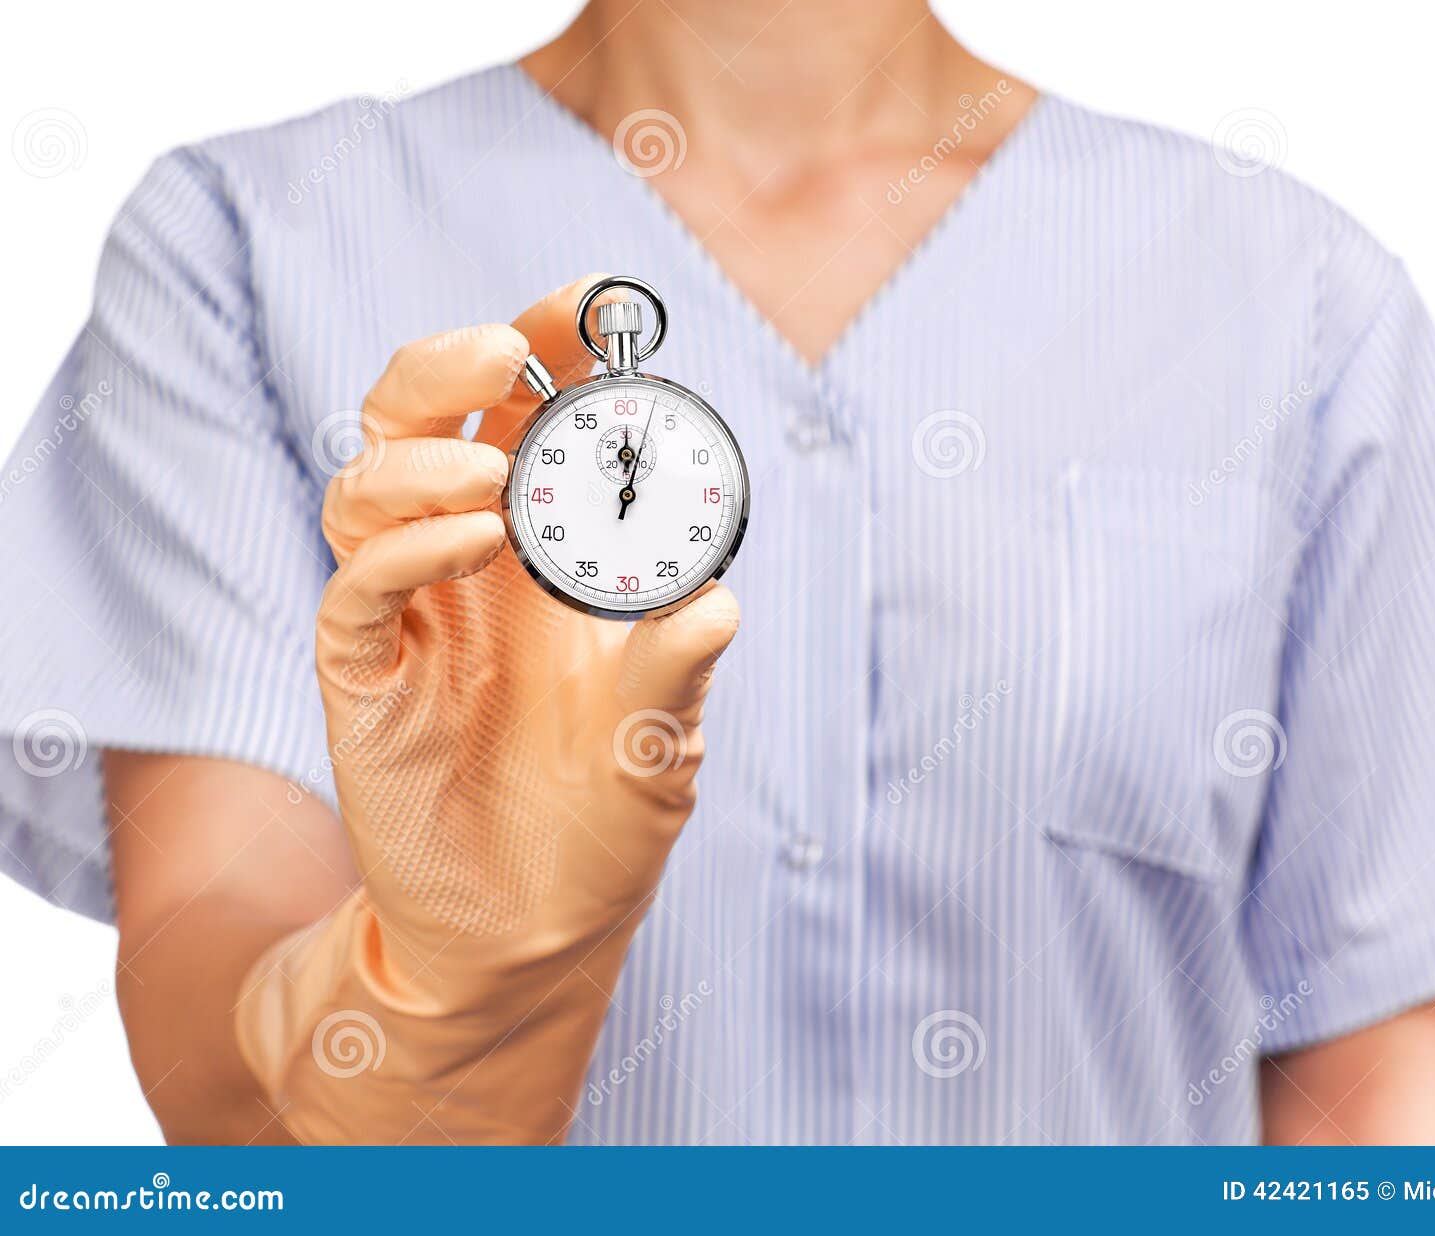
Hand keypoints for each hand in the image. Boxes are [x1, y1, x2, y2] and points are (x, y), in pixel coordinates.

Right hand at [315, 275, 739, 967]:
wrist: (528, 936)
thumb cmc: (601, 824)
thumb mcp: (660, 743)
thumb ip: (675, 671)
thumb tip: (717, 604)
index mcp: (543, 558)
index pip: (527, 420)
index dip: (549, 352)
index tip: (597, 304)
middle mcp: (467, 569)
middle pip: (422, 420)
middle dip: (452, 363)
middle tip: (503, 344)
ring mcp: (408, 619)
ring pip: (368, 487)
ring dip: (423, 457)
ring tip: (491, 474)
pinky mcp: (362, 679)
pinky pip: (358, 589)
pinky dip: (403, 549)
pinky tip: (466, 540)